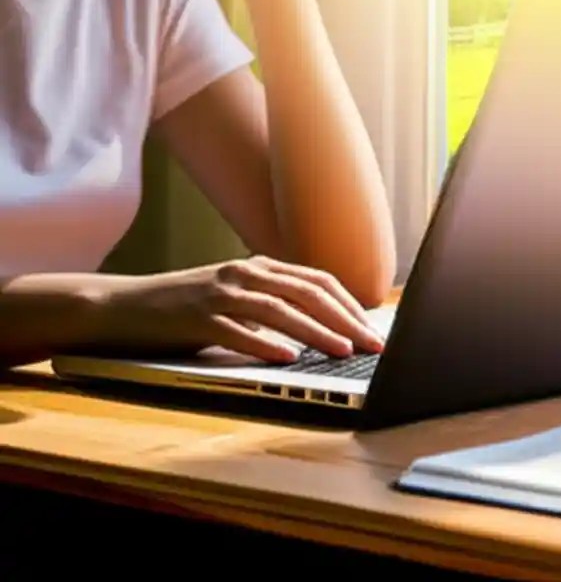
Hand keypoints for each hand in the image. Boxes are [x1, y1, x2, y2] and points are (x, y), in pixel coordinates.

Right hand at [95, 255, 384, 362]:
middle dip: (345, 320)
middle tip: (370, 344)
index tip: (373, 329)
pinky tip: (288, 356)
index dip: (349, 305)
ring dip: (315, 331)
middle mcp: (244, 275)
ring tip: (341, 350)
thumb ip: (274, 308)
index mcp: (259, 268)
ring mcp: (219, 294)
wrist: (122, 308)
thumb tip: (323, 329)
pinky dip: (265, 344)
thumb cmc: (185, 310)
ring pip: (279, 310)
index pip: (318, 282)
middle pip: (307, 293)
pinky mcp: (196, 318)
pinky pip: (237, 331)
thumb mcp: (236, 300)